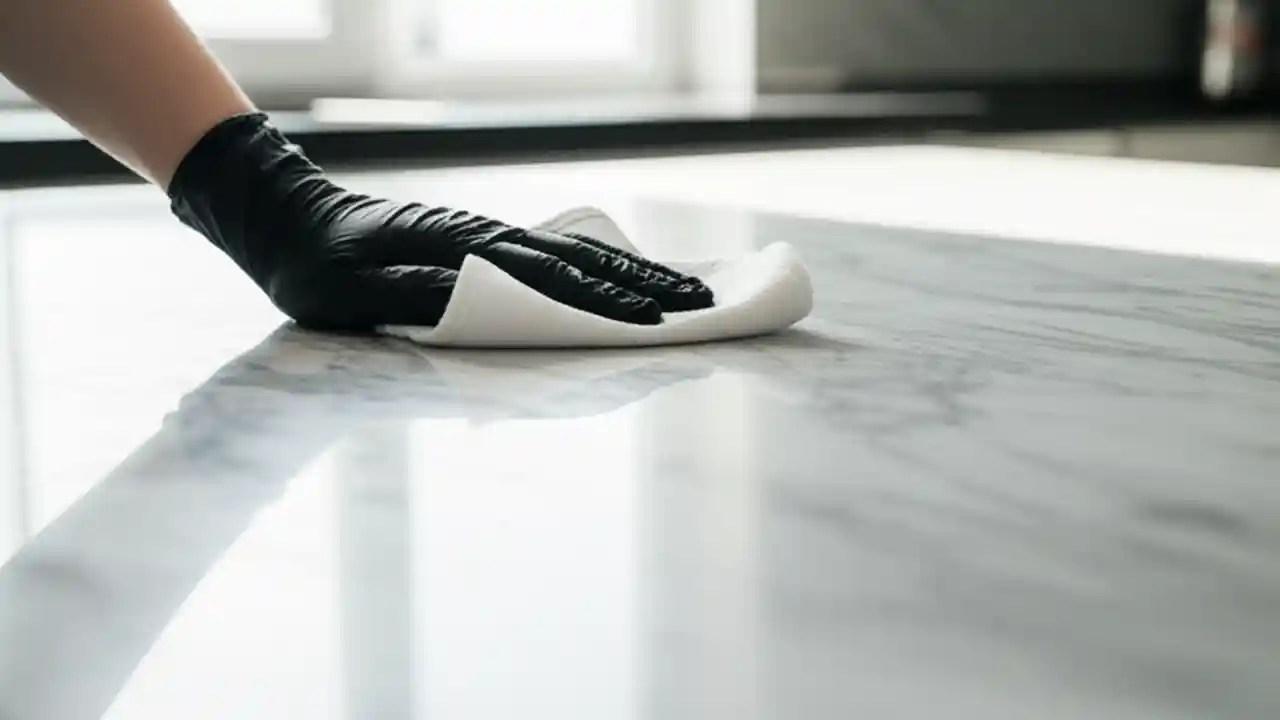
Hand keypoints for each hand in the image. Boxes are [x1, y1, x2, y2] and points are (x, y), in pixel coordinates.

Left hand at [167, 113, 713, 329]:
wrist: (289, 218)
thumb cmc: (316, 267)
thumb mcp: (353, 290)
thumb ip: (417, 296)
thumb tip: (482, 301)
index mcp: (465, 251)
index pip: (551, 281)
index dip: (603, 303)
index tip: (654, 322)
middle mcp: (486, 237)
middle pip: (580, 261)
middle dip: (642, 284)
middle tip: (700, 301)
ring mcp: (486, 236)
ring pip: (573, 252)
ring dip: (629, 270)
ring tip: (680, 285)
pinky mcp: (479, 241)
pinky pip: (552, 251)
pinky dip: (596, 263)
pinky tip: (617, 271)